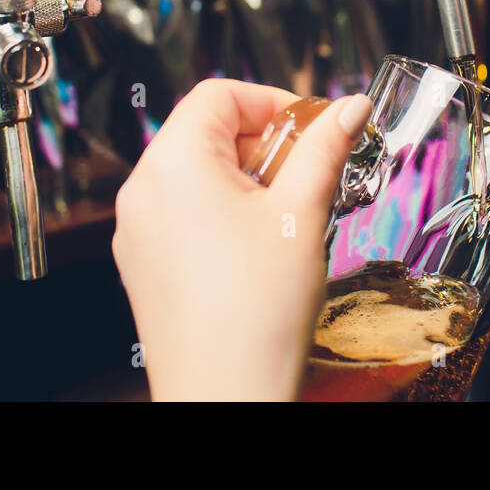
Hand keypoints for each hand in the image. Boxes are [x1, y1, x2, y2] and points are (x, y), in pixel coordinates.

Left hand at [112, 79, 371, 400]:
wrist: (225, 396)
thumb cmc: (257, 312)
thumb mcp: (302, 213)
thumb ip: (325, 148)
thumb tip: (351, 107)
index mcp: (174, 162)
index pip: (220, 93)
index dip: (274, 102)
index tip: (314, 128)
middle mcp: (143, 189)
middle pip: (205, 131)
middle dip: (265, 144)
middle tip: (310, 174)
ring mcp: (137, 229)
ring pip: (195, 173)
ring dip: (247, 179)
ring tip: (289, 216)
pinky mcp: (143, 263)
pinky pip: (182, 212)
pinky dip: (221, 211)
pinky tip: (258, 247)